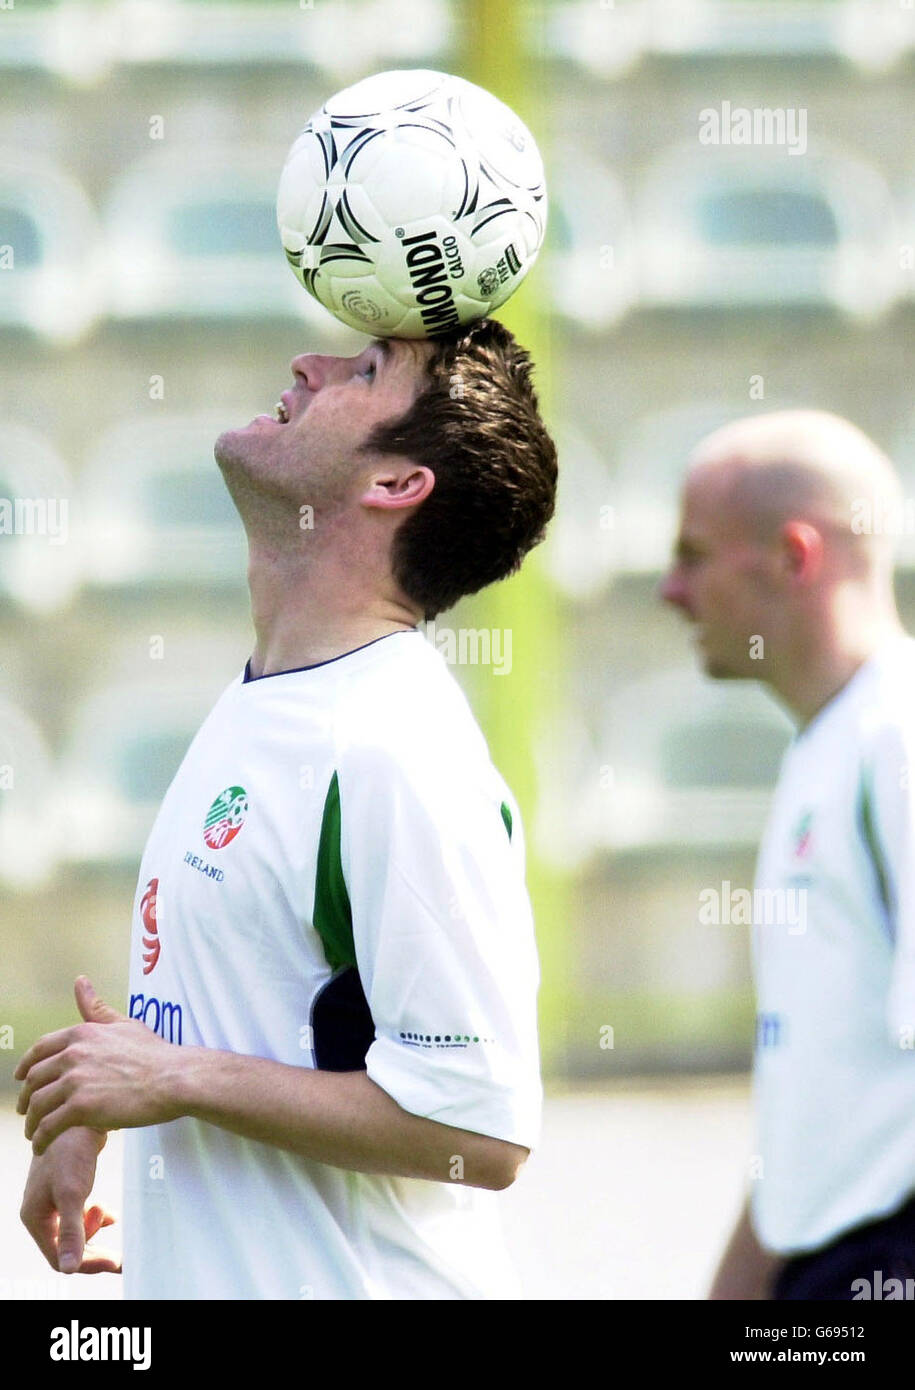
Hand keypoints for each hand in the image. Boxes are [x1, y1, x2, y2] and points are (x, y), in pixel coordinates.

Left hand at [15, 976, 182, 1154]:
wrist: (173, 1078)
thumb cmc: (154, 1053)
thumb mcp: (124, 1024)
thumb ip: (97, 1008)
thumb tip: (80, 981)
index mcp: (80, 1034)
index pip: (39, 1050)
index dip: (25, 1066)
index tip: (21, 1079)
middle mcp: (72, 1055)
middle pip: (34, 1080)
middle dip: (26, 1098)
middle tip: (27, 1112)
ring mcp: (75, 1081)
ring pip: (38, 1105)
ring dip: (32, 1123)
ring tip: (34, 1134)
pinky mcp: (81, 1108)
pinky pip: (50, 1127)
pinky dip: (41, 1139)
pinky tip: (41, 1146)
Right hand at [20, 1126, 120, 1274]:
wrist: (79, 1115)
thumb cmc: (70, 1151)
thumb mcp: (72, 1193)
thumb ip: (72, 1232)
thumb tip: (69, 1269)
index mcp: (36, 1217)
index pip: (59, 1257)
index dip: (88, 1263)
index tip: (116, 1261)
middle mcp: (40, 1211)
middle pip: (66, 1248)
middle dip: (93, 1251)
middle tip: (121, 1256)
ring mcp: (52, 1200)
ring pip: (74, 1231)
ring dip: (94, 1232)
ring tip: (110, 1217)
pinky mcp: (66, 1188)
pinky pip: (79, 1215)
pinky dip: (94, 1218)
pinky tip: (109, 1214)